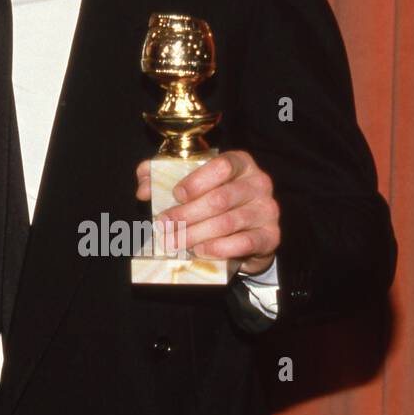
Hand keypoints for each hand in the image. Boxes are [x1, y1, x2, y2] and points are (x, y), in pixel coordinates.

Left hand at [134, 150, 279, 275]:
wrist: (246, 232)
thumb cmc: (215, 201)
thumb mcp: (190, 183)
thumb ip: (161, 177)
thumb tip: (143, 188)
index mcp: (240, 163)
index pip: (221, 166)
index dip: (196, 181)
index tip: (175, 195)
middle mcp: (259, 183)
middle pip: (220, 199)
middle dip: (186, 214)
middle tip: (163, 225)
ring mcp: (267, 210)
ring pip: (227, 223)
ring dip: (195, 234)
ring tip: (174, 241)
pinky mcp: (270, 236)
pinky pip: (244, 243)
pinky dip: (218, 248)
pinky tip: (200, 250)